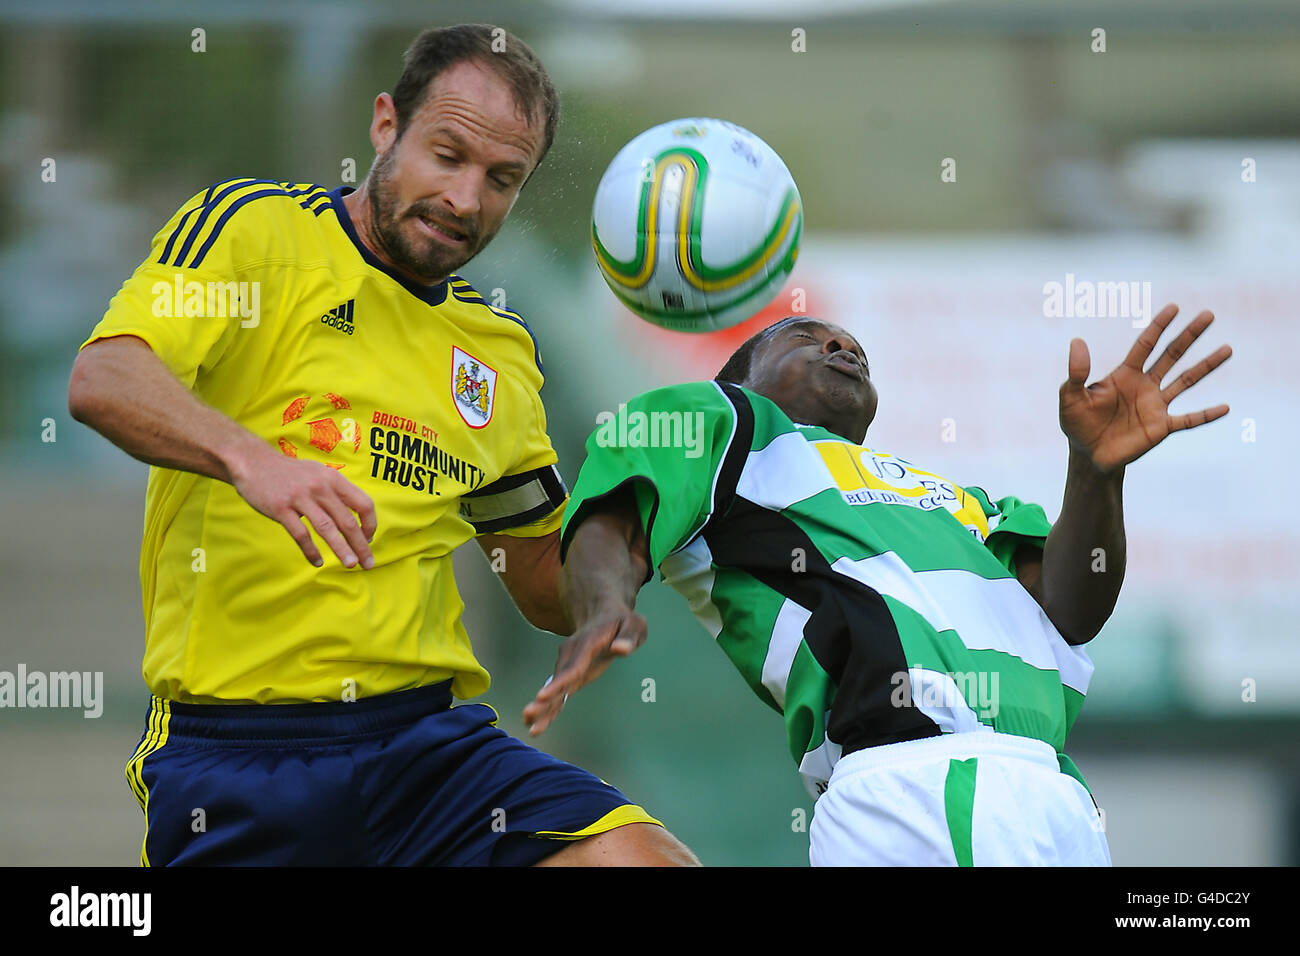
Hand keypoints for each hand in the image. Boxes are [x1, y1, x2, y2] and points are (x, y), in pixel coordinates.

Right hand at [229, 443, 377, 568]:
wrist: (254, 462)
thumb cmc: (292, 474)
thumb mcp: (319, 474)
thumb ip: (338, 492)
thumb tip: (358, 519)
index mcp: (333, 478)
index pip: (363, 503)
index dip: (370, 524)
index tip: (369, 539)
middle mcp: (320, 487)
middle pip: (347, 520)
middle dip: (360, 545)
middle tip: (368, 563)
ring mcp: (300, 497)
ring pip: (327, 528)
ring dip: (341, 549)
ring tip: (351, 564)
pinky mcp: (280, 508)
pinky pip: (300, 534)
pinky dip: (310, 550)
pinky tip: (317, 561)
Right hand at [523, 606, 647, 735]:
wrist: (602, 615)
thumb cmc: (623, 622)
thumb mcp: (634, 625)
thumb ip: (628, 637)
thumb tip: (620, 650)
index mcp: (587, 644)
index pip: (573, 666)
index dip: (558, 682)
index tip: (542, 695)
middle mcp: (572, 655)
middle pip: (557, 679)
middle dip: (544, 698)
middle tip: (528, 713)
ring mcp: (569, 665)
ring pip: (554, 688)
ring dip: (542, 707)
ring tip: (529, 725)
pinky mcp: (571, 675)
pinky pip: (558, 693)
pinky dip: (548, 709)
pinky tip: (536, 726)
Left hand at [1059, 304, 1231, 472]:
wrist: (1088, 454)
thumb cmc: (1078, 423)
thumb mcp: (1071, 397)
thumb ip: (1077, 372)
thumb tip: (1077, 341)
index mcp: (1125, 375)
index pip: (1145, 345)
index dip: (1158, 326)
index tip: (1174, 307)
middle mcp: (1145, 386)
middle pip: (1171, 355)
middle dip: (1189, 335)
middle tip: (1209, 315)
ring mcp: (1156, 406)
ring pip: (1186, 381)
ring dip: (1206, 366)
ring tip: (1228, 349)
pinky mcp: (1162, 428)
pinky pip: (1189, 420)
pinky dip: (1206, 415)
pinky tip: (1226, 408)